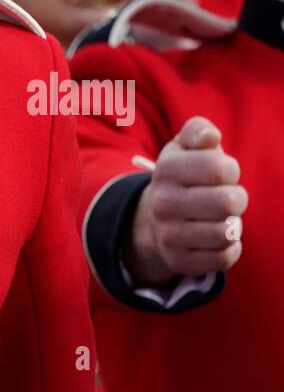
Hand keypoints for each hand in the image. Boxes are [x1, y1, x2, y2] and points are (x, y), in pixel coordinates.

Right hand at [127, 117, 247, 284]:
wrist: (156, 218)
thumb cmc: (185, 176)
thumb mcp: (186, 147)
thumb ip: (198, 131)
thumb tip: (209, 137)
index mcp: (165, 170)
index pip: (221, 169)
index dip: (230, 170)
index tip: (220, 174)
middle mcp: (162, 204)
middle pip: (228, 202)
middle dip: (236, 198)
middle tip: (225, 198)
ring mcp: (169, 235)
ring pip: (227, 233)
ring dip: (232, 225)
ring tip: (219, 219)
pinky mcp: (180, 261)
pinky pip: (223, 258)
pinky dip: (229, 248)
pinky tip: (217, 239)